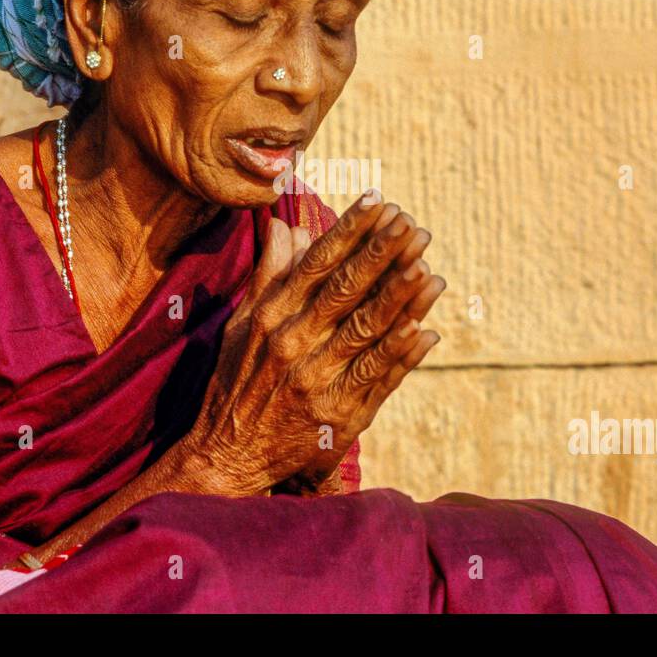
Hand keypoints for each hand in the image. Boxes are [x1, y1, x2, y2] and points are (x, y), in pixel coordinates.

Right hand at [180, 191, 444, 493]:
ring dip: (402, 299)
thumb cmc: (235, 382)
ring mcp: (319, 382)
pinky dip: (403, 355)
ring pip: (368, 332)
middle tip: (413, 225)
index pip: (316, 263)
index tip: (377, 200)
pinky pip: (378, 379)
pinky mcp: (339, 417)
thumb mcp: (242, 324)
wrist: (227, 456)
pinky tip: (427, 330)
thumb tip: (284, 225)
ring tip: (429, 268)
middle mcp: (295, 345)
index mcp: (272, 317)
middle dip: (382, 254)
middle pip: (346, 291)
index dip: (349, 231)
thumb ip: (269, 275)